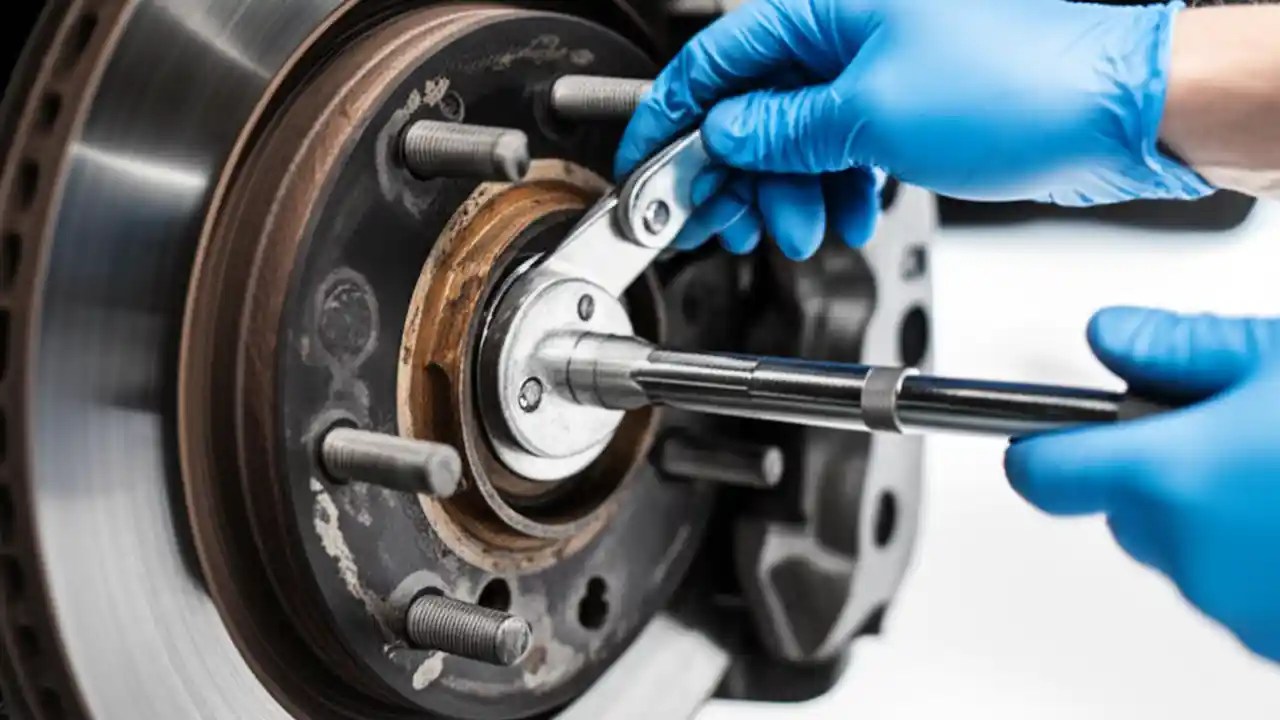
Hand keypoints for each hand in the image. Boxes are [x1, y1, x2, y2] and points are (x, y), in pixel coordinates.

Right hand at [617, 0, 1212, 259]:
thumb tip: (725, 136)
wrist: (1120, 113)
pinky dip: (837, 188)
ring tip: (804, 228)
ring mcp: (878, 68)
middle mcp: (848, 30)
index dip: (672, 118)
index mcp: (826, 6)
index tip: (645, 166)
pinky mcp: (907, 106)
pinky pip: (843, 148)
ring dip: (791, 191)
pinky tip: (850, 214)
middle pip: (753, 105)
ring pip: (797, 135)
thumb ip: (781, 128)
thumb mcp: (870, 114)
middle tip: (725, 220)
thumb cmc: (1019, 84)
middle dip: (736, 172)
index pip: (715, 58)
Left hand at [1005, 307, 1279, 661]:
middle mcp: (1197, 559)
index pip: (1045, 475)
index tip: (1046, 438)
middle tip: (1236, 431)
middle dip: (1158, 471)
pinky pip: (1239, 591)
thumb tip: (1110, 339)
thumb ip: (1180, 348)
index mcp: (1176, 479)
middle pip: (1124, 511)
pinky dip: (1260, 559)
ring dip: (1215, 516)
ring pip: (1183, 552)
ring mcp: (1244, 612)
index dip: (1044, 450)